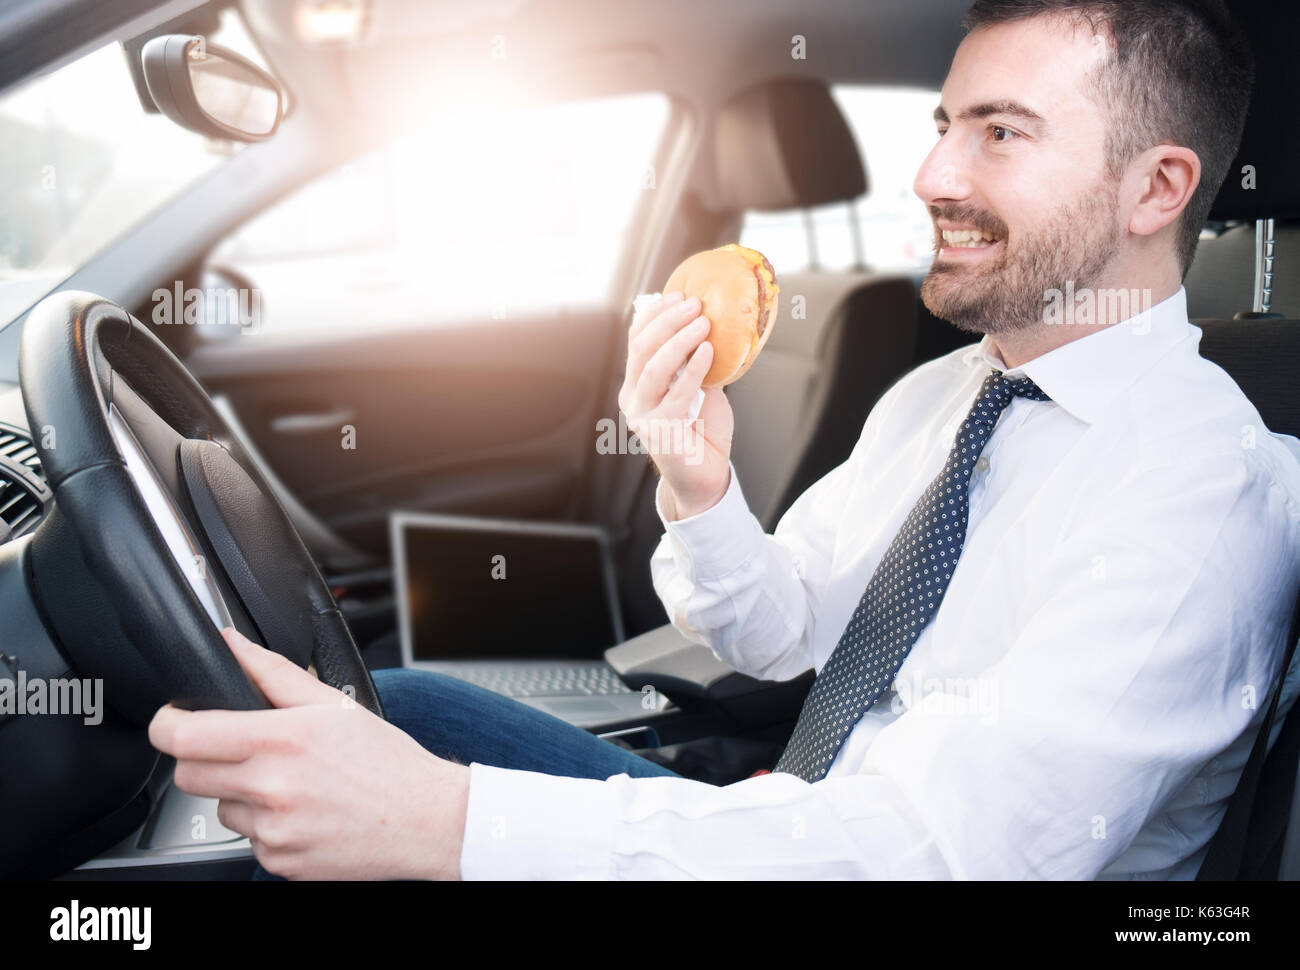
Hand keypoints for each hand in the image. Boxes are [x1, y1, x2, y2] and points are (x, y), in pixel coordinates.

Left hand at [149, 628, 467, 879]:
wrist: (427, 820)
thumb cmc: (388, 763)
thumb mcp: (334, 705)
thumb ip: (273, 673)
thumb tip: (233, 645)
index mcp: (281, 740)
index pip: (184, 736)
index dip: (167, 725)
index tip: (173, 720)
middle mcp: (271, 788)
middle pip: (188, 776)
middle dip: (202, 758)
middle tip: (239, 750)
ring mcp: (273, 832)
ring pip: (220, 810)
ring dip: (241, 795)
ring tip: (290, 785)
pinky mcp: (281, 863)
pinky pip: (251, 841)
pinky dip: (268, 827)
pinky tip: (305, 812)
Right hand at [618, 292, 733, 518]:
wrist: (706, 476)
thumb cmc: (703, 430)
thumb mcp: (699, 386)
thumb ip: (693, 361)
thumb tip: (706, 323)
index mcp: (637, 383)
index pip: (637, 340)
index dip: (655, 314)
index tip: (678, 294)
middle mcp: (632, 397)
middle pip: (642, 348)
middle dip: (667, 321)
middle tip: (694, 304)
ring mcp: (641, 414)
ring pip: (654, 368)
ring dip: (679, 340)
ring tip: (703, 323)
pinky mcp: (658, 430)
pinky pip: (676, 393)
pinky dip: (693, 369)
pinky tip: (708, 351)